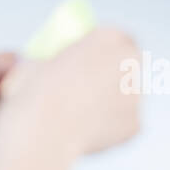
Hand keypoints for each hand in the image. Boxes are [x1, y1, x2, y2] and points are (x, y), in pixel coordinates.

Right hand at [0, 27, 141, 156]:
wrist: (42, 129)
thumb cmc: (34, 92)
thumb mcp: (40, 58)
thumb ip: (62, 56)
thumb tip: (63, 63)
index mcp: (108, 37)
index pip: (120, 38)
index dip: (107, 51)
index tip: (96, 61)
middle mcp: (130, 61)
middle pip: (130, 66)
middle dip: (115, 76)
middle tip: (91, 89)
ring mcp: (135, 94)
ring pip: (126, 97)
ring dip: (111, 103)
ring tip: (77, 116)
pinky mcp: (135, 124)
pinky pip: (122, 124)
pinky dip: (109, 129)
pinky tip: (84, 132)